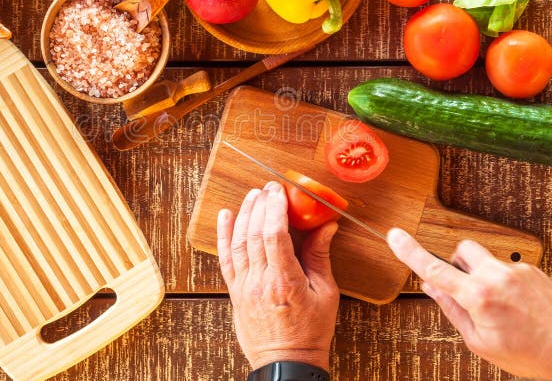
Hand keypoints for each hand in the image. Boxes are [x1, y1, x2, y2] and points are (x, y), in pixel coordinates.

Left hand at [217, 181, 339, 370]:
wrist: (286, 362)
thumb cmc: (310, 331)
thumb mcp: (326, 293)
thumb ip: (321, 256)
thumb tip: (327, 226)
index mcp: (284, 282)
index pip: (274, 235)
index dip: (275, 209)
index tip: (280, 191)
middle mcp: (259, 282)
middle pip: (254, 233)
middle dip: (261, 205)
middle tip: (269, 188)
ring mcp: (244, 287)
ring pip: (239, 242)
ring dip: (244, 214)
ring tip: (253, 195)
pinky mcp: (235, 292)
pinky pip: (226, 259)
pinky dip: (224, 235)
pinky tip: (226, 216)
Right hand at [387, 227, 551, 379]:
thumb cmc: (530, 354)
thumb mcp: (480, 342)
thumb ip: (452, 309)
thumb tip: (431, 287)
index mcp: (479, 298)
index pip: (435, 269)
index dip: (410, 252)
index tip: (395, 235)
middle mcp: (497, 277)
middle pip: (462, 250)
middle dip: (457, 263)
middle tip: (465, 288)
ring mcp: (517, 270)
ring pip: (485, 259)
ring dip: (482, 274)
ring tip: (498, 304)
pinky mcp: (532, 269)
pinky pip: (506, 267)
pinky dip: (503, 282)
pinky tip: (517, 305)